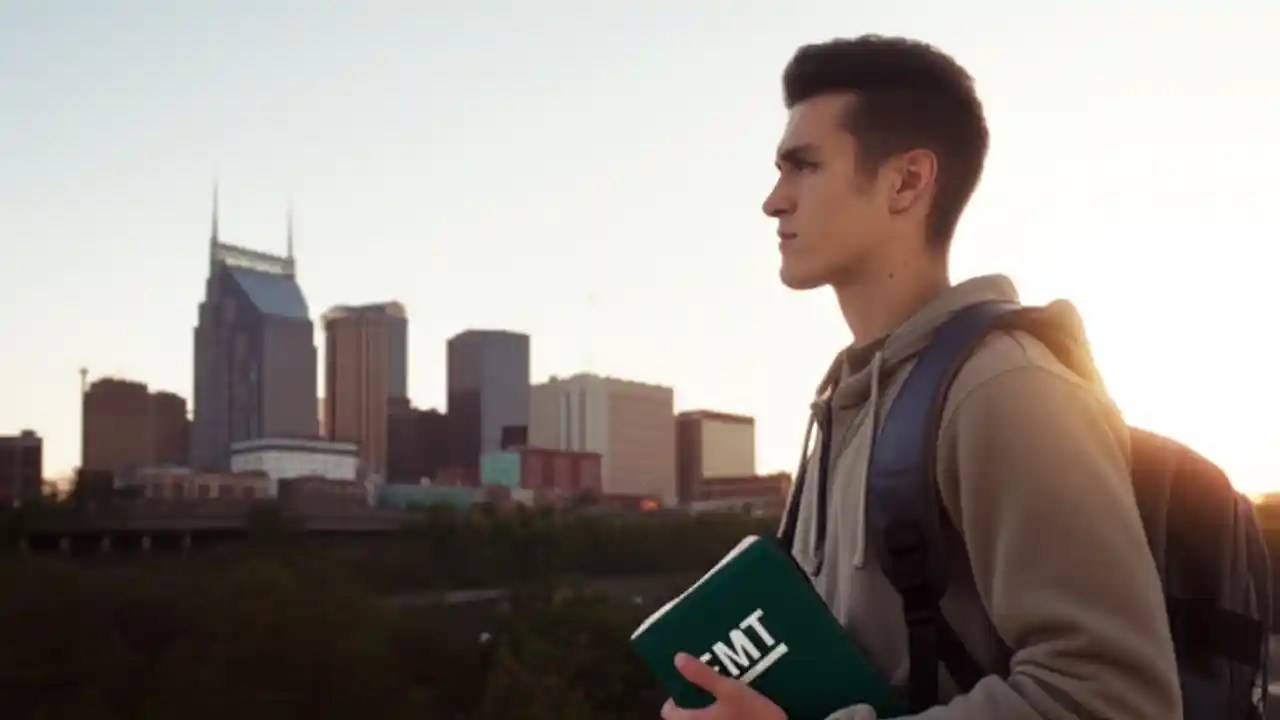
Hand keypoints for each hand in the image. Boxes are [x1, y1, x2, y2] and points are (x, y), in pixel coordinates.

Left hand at [660, 652, 786, 719]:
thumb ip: (702, 675)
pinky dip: (723, 718)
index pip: (668, 711)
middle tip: (710, 687)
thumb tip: (677, 658)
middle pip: (686, 718)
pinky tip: (738, 710)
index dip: (675, 697)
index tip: (689, 685)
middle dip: (695, 703)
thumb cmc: (752, 718)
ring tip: (725, 697)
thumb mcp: (730, 690)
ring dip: (711, 712)